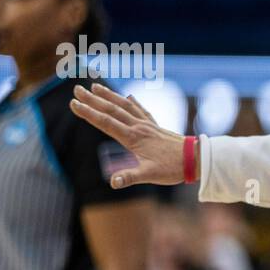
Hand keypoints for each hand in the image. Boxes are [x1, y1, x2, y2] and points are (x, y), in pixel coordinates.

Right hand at [69, 83, 186, 186]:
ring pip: (125, 106)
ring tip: (95, 86)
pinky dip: (132, 102)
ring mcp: (148, 125)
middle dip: (92, 100)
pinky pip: (141, 110)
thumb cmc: (173, 168)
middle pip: (112, 110)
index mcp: (133, 137)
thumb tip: (113, 183)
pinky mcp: (155, 126)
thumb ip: (130, 177)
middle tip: (76, 89)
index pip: (106, 122)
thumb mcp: (150, 176)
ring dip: (109, 96)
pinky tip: (128, 97)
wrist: (196, 159)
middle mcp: (139, 127)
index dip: (88, 113)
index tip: (73, 104)